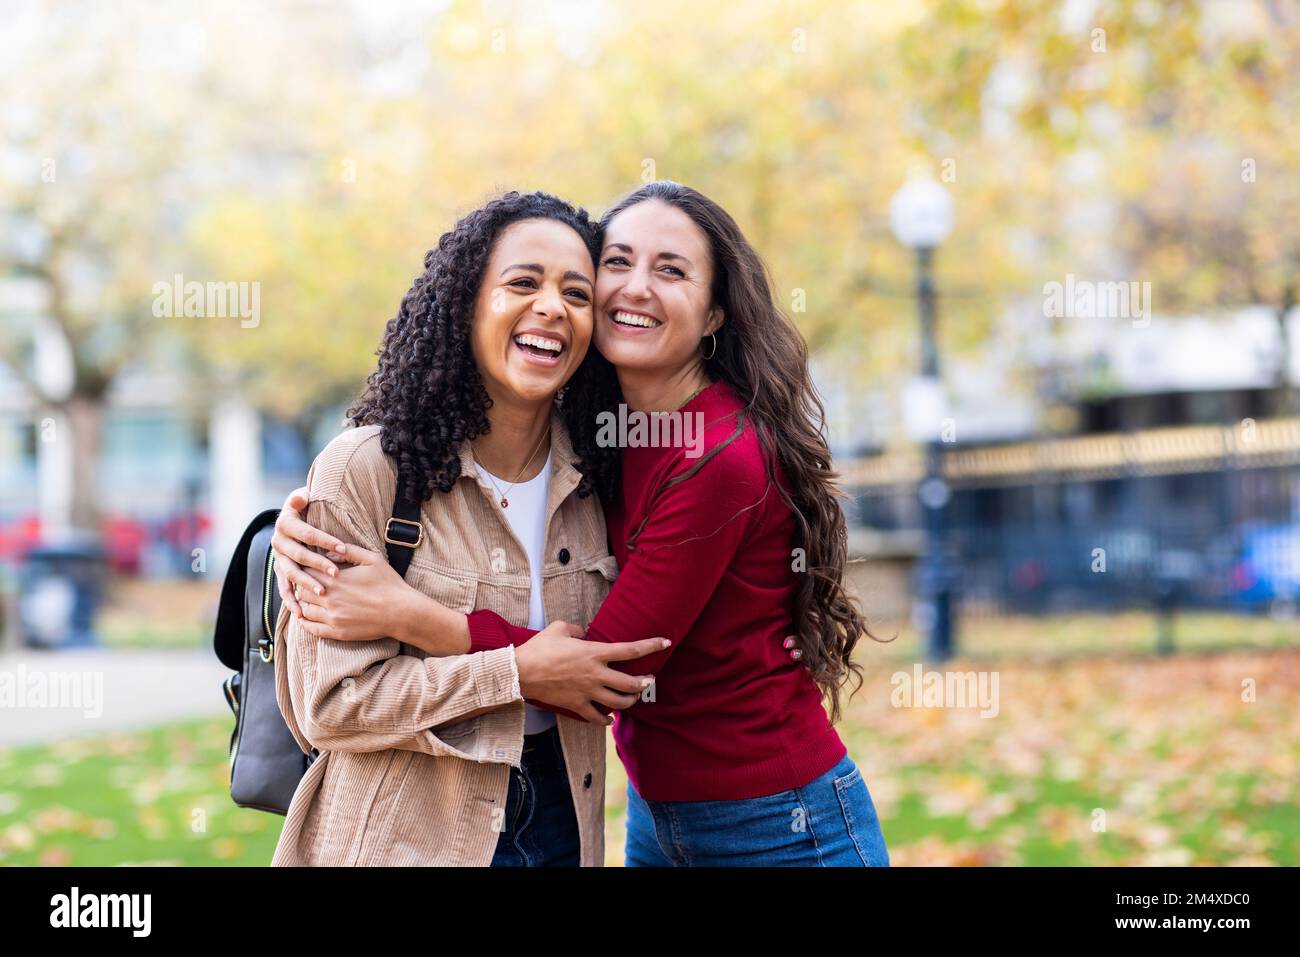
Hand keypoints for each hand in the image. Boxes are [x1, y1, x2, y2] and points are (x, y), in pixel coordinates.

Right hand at [271, 486, 350, 617]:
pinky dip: (291, 600)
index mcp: (285, 524)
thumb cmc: (306, 507)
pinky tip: (300, 612)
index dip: (324, 540)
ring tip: (322, 593)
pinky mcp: (280, 572)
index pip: (306, 533)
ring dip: (306, 584)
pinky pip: (283, 588)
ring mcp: (278, 558)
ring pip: (291, 573)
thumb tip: (302, 497)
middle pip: (299, 555)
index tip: (342, 547)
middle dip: (319, 564)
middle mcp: (278, 542)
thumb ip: (302, 498)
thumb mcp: (303, 499)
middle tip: (336, 573)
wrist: (293, 518)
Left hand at [296, 544, 409, 642]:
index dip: (305, 569)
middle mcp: (330, 599)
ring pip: (304, 610)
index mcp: (336, 580)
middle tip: (304, 584)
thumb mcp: (372, 559)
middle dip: (301, 586)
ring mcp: (333, 618)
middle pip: (301, 591)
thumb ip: (348, 551)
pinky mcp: (338, 633)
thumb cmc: (389, 584)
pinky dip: (304, 623)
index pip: (307, 572)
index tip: (308, 569)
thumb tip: (328, 553)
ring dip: (302, 604)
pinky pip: (312, 629)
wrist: (402, 612)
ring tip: (305, 599)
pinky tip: (304, 618)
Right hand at [514, 621, 669, 724]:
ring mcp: (587, 693)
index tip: (665, 642)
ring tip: (634, 697)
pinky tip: (610, 718)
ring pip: (619, 703)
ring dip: (630, 701)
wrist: (520, 672)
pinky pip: (598, 718)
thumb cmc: (539, 648)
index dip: (651, 646)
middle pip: (631, 683)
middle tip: (649, 680)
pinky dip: (607, 719)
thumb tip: (582, 633)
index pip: (631, 650)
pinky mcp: (577, 706)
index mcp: (594, 652)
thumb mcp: (559, 628)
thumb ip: (576, 629)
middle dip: (645, 682)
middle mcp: (596, 674)